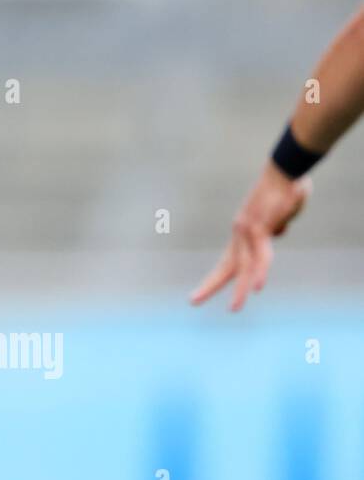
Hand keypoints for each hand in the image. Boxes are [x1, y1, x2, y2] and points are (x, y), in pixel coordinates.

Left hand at [191, 161, 311, 310]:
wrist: (286, 170)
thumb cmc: (285, 191)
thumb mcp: (279, 217)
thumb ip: (274, 228)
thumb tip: (276, 235)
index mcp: (243, 234)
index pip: (226, 262)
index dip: (216, 278)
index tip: (201, 292)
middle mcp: (241, 233)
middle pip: (226, 266)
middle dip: (211, 286)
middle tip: (193, 302)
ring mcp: (249, 231)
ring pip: (245, 267)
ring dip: (241, 290)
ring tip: (235, 309)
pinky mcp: (261, 227)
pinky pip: (262, 255)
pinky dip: (260, 272)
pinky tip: (257, 288)